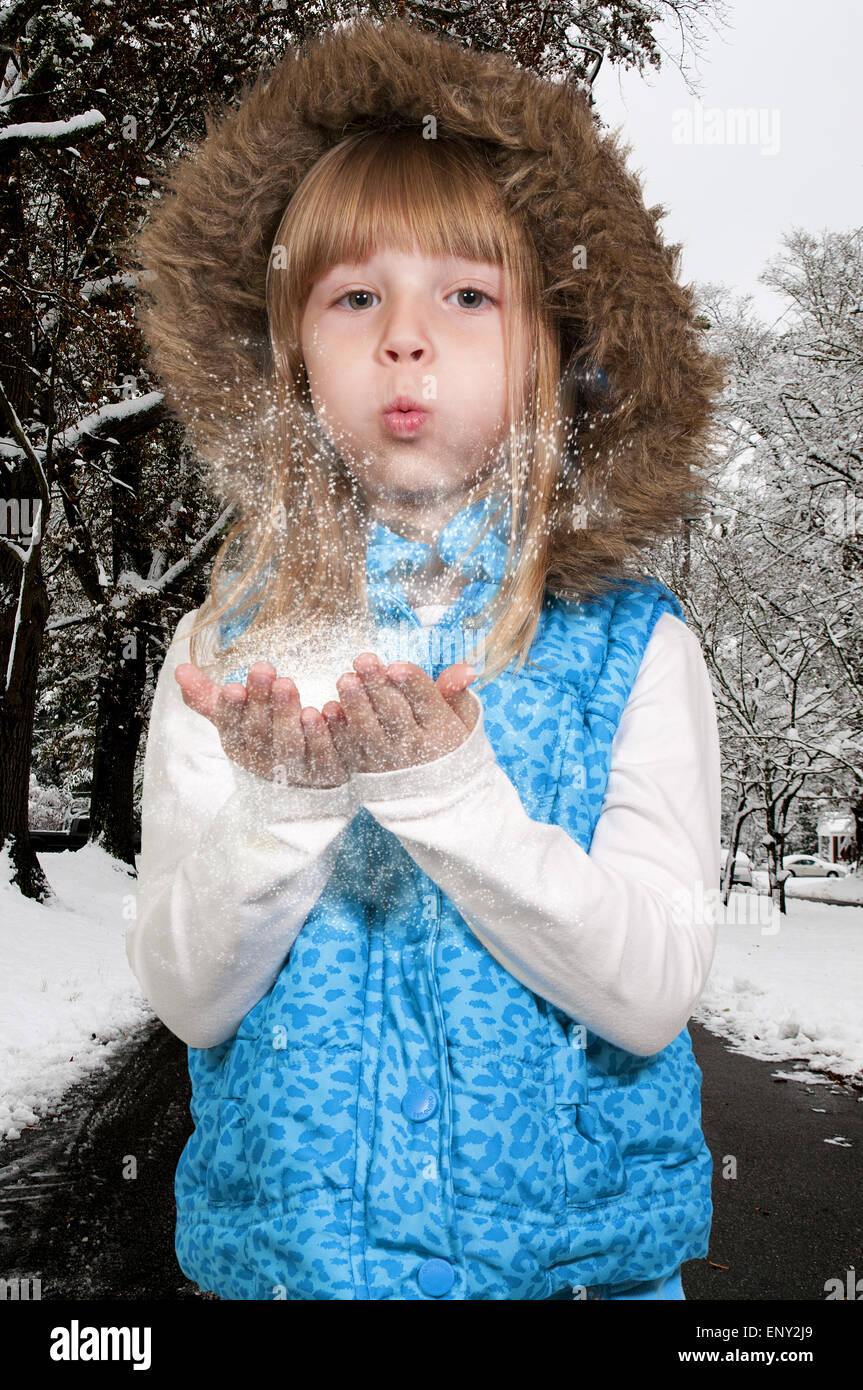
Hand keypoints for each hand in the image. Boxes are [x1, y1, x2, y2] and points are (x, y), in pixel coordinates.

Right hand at [174, 660, 349, 788]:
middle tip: (264, 670)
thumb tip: (180, 670)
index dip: (231, 711)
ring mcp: (298, 770)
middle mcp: (267, 763)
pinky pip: (329, 754)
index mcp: (241, 748)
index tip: (233, 687)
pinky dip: (329, 732)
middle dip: (261, 703)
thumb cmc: (268, 734)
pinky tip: (329, 708)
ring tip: (287, 684)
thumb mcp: (237, 716)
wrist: (310, 768)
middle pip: (261, 735)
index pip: (232, 729)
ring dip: (288, 715)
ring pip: (291, 745)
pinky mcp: (330, 770)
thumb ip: (208, 695)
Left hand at [325, 653, 478, 774]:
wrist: (438, 796)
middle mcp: (415, 746)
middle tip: (363, 661)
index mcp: (441, 729)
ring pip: (369, 732)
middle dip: (377, 686)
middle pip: (394, 713)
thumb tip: (466, 669)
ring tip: (346, 680)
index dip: (411, 683)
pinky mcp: (365, 770)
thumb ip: (457, 691)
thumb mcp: (463, 718)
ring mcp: (388, 760)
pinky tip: (330, 709)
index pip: (427, 702)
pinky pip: (350, 749)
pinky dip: (339, 730)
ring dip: (355, 705)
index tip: (396, 666)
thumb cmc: (449, 744)